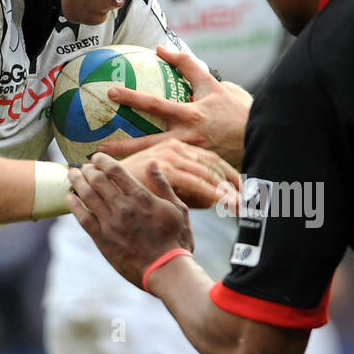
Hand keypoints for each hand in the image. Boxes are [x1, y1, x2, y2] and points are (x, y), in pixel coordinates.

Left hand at [67, 151, 193, 288]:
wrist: (166, 270)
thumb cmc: (176, 240)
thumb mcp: (178, 209)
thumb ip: (162, 185)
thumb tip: (152, 163)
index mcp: (141, 197)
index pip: (115, 171)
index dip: (102, 161)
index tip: (96, 158)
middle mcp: (123, 207)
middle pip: (98, 180)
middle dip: (88, 169)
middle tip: (84, 167)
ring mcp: (111, 224)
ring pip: (88, 196)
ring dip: (78, 182)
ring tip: (72, 175)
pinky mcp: (102, 240)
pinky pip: (83, 218)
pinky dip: (74, 205)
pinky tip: (70, 198)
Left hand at [96, 45, 251, 168]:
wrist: (262, 139)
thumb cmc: (236, 110)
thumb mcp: (214, 84)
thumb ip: (187, 66)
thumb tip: (161, 48)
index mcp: (190, 115)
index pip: (155, 104)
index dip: (132, 97)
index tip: (110, 92)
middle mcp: (187, 138)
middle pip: (148, 143)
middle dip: (121, 147)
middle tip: (97, 149)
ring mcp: (191, 157)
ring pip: (156, 164)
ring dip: (133, 167)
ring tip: (110, 172)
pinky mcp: (198, 172)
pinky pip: (173, 177)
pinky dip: (155, 180)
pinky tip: (137, 185)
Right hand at [117, 137, 239, 208]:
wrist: (103, 185)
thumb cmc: (134, 190)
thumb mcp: (163, 187)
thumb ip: (184, 190)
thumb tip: (208, 202)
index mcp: (176, 148)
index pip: (210, 160)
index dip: (229, 176)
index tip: (245, 193)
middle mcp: (175, 147)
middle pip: (214, 163)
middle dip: (234, 182)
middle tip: (250, 200)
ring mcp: (170, 155)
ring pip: (208, 172)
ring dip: (227, 190)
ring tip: (241, 206)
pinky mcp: (165, 167)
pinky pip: (196, 182)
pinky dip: (213, 194)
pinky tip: (224, 205)